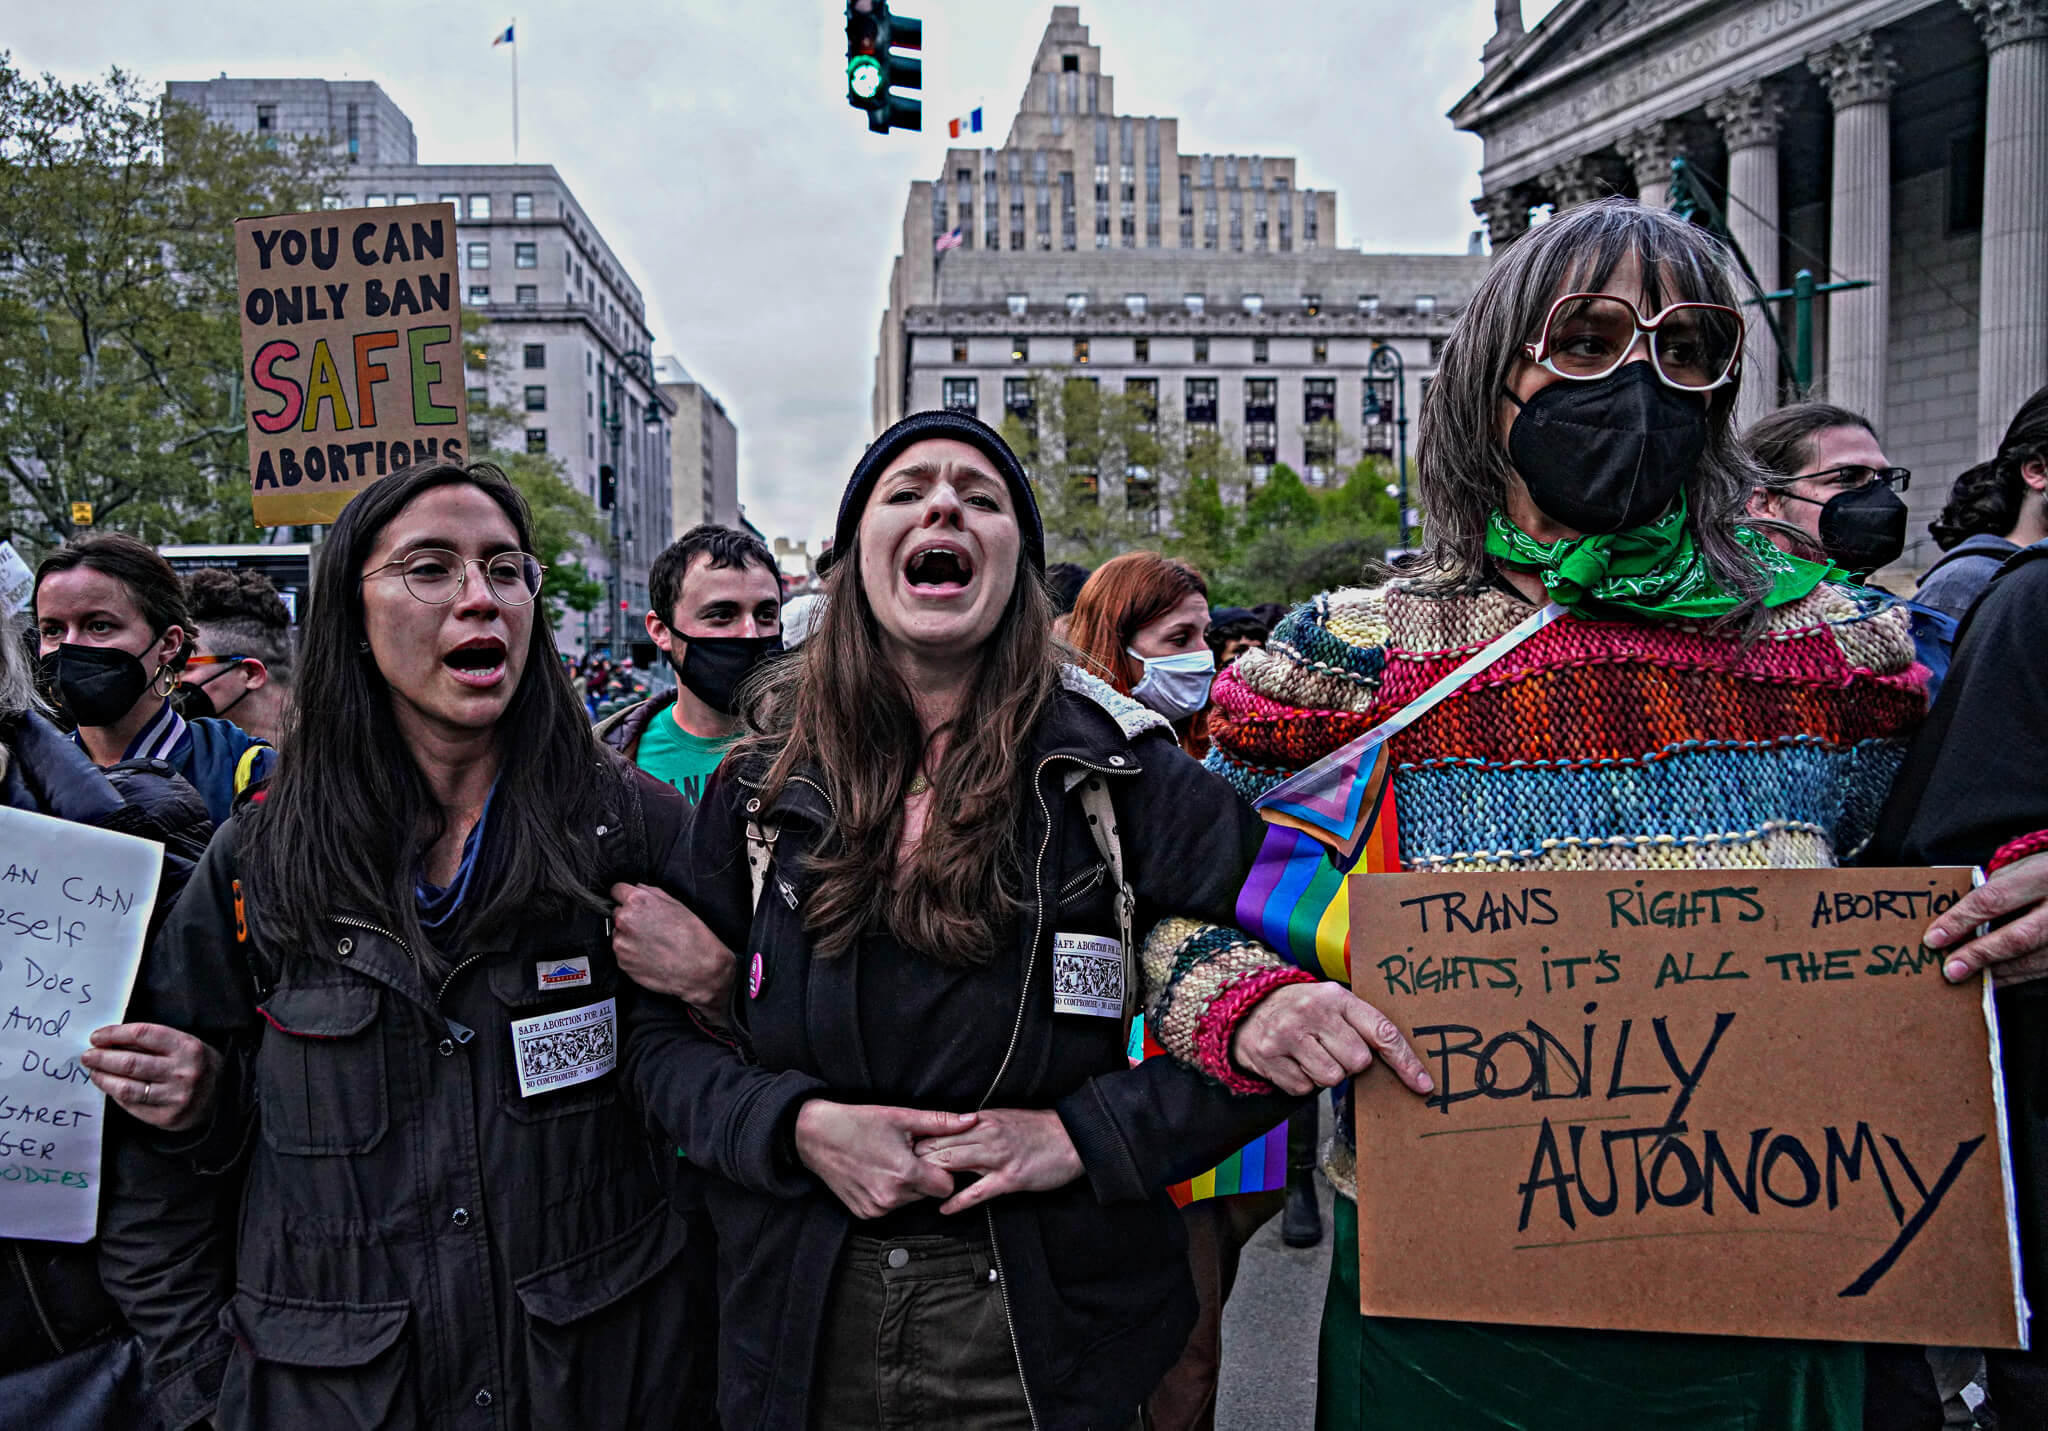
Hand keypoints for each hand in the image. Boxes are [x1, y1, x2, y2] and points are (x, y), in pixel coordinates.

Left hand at [80, 1023, 220, 1131]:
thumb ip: (154, 1042)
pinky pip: (132, 1105)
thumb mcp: (185, 1045)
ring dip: (103, 1078)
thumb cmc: (197, 1065)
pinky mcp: (166, 1117)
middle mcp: (183, 1072)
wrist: (223, 1098)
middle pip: (130, 1063)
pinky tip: (110, 1087)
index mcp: (188, 1047)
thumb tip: (111, 1040)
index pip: (142, 1034)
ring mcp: (175, 1097)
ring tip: (93, 1072)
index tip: (97, 1037)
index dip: (114, 1034)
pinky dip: (116, 1095)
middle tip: (87, 1056)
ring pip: (126, 1087)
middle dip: (102, 1058)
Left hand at [610, 882, 735, 1010]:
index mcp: (637, 902)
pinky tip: (651, 955)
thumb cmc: (692, 935)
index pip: (616, 890)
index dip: (625, 895)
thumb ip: (652, 892)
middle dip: (630, 917)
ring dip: (630, 936)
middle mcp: (624, 921)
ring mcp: (621, 943)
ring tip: (653, 943)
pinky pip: (622, 953)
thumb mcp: (677, 904)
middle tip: (650, 926)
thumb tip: (638, 889)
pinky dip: (632, 953)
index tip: (630, 901)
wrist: (698, 968)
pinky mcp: (622, 962)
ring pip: (619, 934)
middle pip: (617, 913)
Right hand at [794, 1101, 975, 1219]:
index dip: (942, 1170)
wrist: (815, 1136)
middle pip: (928, 1194)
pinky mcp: (864, 1213)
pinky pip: (889, 1207)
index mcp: (905, 1174)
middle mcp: (891, 1197)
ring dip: (906, 1186)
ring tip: (888, 1161)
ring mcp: (876, 1208)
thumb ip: (940, 1122)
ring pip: (909, 1201)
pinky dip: (888, 1193)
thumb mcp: (900, 1117)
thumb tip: (970, 1120)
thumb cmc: (857, 1123)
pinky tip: (875, 1173)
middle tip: (905, 1154)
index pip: (946, 1186)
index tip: (930, 1156)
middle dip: (923, 1176)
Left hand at [913, 1108, 1083, 1214]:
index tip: (897, 1153)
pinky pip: (977, 1192)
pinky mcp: (1010, 1178)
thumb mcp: (1003, 1119)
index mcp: (981, 1120)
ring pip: (952, 1164)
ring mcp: (997, 1157)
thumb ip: (976, 1127)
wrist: (1073, 1138)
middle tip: (894, 1174)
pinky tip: (943, 1208)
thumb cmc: (1039, 1130)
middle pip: (938, 1146)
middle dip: (913, 1161)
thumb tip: (949, 1135)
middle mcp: (986, 1134)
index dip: (916, 1142)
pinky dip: (957, 1201)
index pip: (938, 1129)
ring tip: (911, 1191)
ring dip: (929, 1178)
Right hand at [1230, 981, 1433, 1096]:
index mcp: (1336, 997)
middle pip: (1357, 1062)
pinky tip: (1292, 1061)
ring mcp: (1287, 1034)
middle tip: (1332, 1048)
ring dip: (1325, 1073)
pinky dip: (1302, 1081)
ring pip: (1331, 1078)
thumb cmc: (1303, 1009)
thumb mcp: (1333, 1002)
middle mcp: (1312, 1012)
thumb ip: (1363, 1024)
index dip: (1405, 1062)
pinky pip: (1304, 1089)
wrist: (1246, 1006)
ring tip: (1310, 1054)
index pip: (1381, 1032)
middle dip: (1350, 1063)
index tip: (1423, 1085)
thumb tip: (1406, 1066)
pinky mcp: (1268, 1056)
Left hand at [1929, 853, 2047, 986]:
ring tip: (1961, 978)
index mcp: (2041, 877)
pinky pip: (2038, 970)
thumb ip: (1990, 891)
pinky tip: (1988, 979)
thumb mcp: (2019, 869)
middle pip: (2017, 938)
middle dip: (1978, 955)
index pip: (1993, 900)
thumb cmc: (2043, 874)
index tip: (1933, 939)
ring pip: (2028, 960)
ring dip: (1992, 972)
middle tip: (1950, 970)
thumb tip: (1954, 921)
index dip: (1960, 921)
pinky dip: (2010, 976)